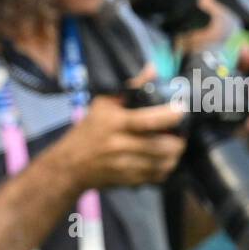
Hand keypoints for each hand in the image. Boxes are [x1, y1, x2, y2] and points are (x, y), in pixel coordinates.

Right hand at [54, 70, 186, 190]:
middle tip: (179, 134)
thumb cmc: (87, 131)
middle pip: (162, 146)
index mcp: (115, 123)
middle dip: (178, 140)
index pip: (149, 120)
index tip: (180, 110)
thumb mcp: (102, 104)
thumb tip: (153, 68)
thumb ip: (130, 86)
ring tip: (173, 148)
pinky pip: (155, 177)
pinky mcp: (127, 181)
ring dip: (173, 156)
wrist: (69, 166)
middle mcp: (120, 145)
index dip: (171, 115)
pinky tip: (161, 162)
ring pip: (163, 164)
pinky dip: (163, 170)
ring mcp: (124, 166)